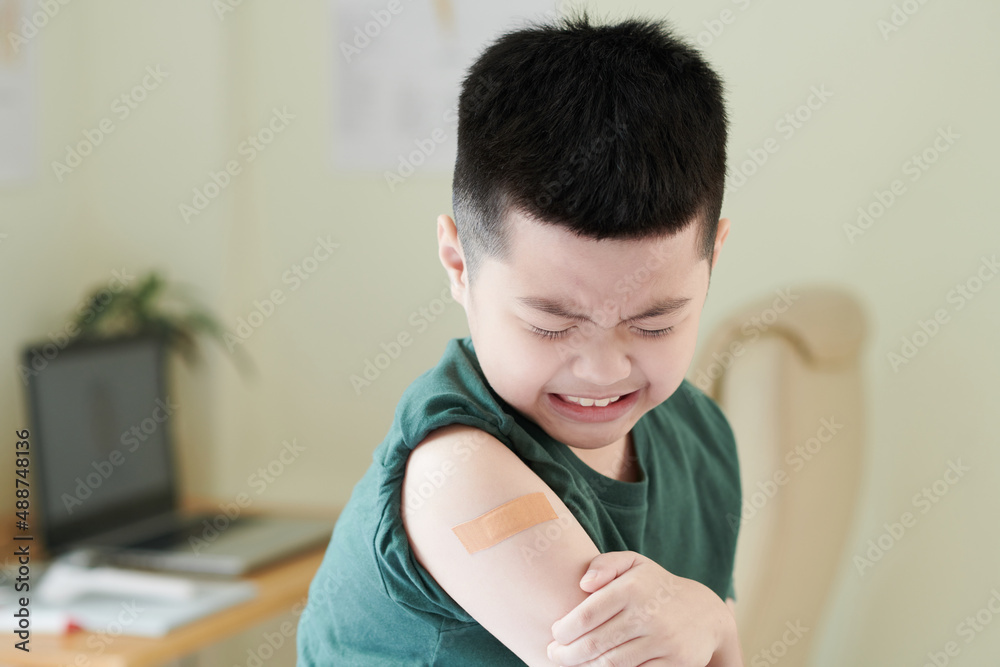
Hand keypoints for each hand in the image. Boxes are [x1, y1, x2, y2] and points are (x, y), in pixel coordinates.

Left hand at [546, 551, 738, 666]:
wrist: (705, 614)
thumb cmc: (655, 586)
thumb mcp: (634, 564)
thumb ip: (605, 564)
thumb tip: (583, 584)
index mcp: (633, 587)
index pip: (587, 614)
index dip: (565, 630)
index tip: (554, 635)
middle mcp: (648, 614)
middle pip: (595, 643)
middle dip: (567, 655)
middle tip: (554, 655)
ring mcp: (663, 641)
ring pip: (612, 664)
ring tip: (571, 664)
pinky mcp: (674, 664)